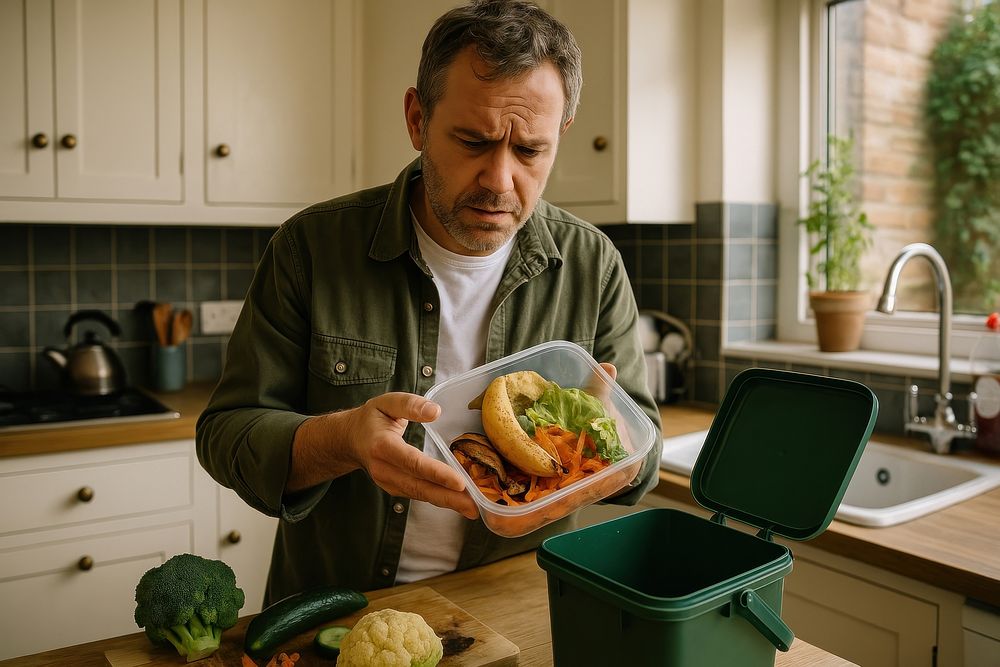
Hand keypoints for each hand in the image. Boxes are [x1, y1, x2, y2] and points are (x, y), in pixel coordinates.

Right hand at [289, 393, 478, 519]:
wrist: (350, 440)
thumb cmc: (372, 418)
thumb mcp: (386, 402)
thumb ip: (409, 404)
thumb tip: (435, 412)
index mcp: (382, 446)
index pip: (413, 462)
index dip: (436, 474)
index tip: (460, 482)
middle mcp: (383, 469)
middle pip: (418, 486)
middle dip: (447, 498)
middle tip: (473, 506)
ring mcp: (387, 482)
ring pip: (420, 494)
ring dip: (447, 502)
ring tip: (471, 508)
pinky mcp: (394, 489)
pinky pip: (418, 494)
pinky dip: (439, 499)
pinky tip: (458, 502)